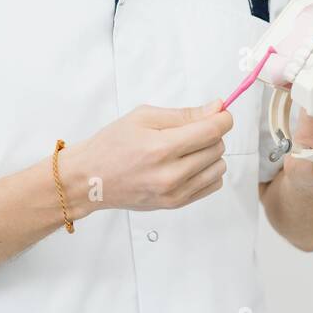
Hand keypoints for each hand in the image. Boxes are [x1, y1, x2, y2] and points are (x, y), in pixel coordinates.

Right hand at [66, 101, 232, 214]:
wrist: (90, 179)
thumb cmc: (111, 145)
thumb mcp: (143, 117)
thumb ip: (184, 114)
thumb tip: (217, 109)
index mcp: (162, 148)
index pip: (212, 131)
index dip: (223, 118)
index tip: (221, 113)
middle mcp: (171, 174)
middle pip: (217, 147)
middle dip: (210, 133)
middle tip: (189, 130)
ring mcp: (174, 193)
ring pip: (219, 167)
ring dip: (210, 154)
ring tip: (186, 149)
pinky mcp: (175, 204)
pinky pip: (212, 185)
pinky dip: (207, 172)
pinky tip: (187, 165)